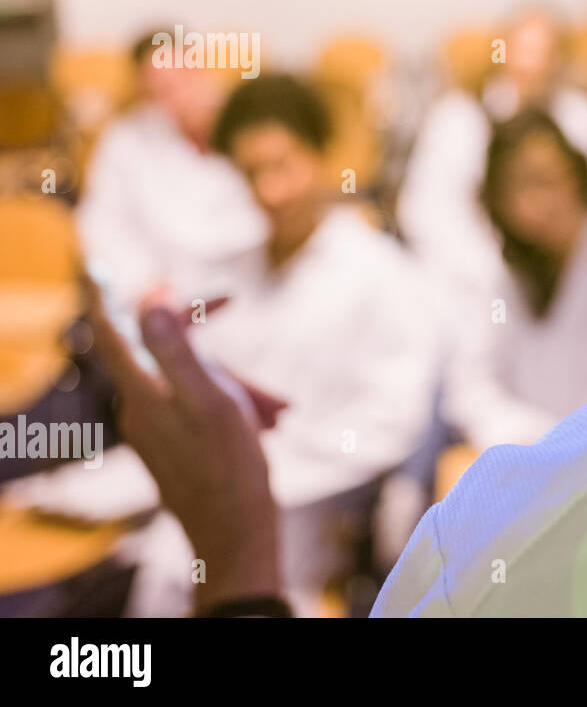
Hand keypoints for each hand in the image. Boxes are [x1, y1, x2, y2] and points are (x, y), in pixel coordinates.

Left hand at [83, 272, 286, 611]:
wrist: (236, 534)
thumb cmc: (230, 467)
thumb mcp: (210, 401)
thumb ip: (178, 352)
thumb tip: (150, 304)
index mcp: (143, 391)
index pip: (109, 330)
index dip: (101, 295)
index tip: (95, 264)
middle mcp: (143, 407)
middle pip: (165, 350)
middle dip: (210, 338)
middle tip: (232, 303)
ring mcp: (159, 428)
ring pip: (194, 380)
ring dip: (237, 381)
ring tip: (280, 406)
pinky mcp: (178, 446)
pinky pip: (203, 406)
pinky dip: (236, 404)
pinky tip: (272, 419)